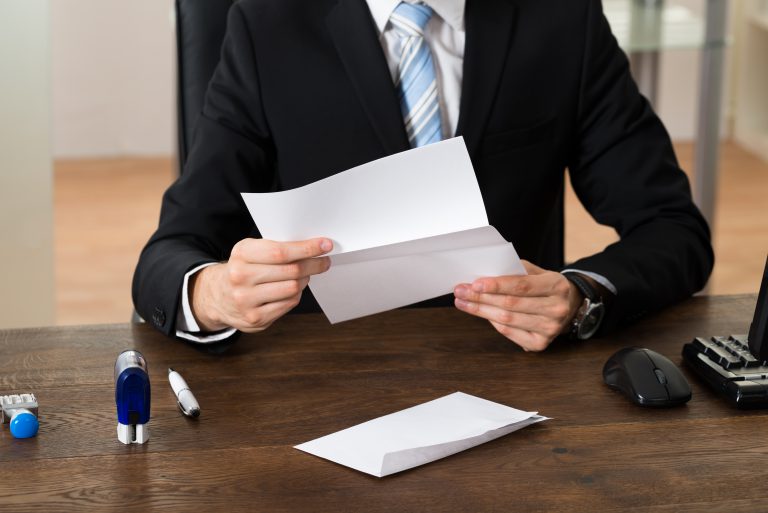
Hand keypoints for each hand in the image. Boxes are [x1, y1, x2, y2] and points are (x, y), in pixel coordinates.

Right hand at [190, 237, 332, 332]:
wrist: (217, 296)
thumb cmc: (243, 269)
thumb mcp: (251, 251)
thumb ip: (276, 248)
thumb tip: (313, 247)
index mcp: (242, 254)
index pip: (281, 251)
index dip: (307, 248)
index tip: (325, 245)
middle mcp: (241, 276)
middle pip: (291, 270)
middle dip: (313, 264)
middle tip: (323, 262)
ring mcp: (247, 300)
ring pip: (292, 288)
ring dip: (304, 280)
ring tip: (304, 275)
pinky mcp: (255, 318)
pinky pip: (288, 304)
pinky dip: (296, 295)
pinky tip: (292, 289)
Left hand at [453, 260, 583, 350]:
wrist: (567, 305)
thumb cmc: (543, 286)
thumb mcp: (536, 272)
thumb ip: (515, 271)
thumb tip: (484, 274)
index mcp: (556, 286)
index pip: (522, 286)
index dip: (496, 285)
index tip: (474, 283)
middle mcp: (557, 309)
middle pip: (511, 304)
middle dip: (481, 298)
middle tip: (460, 291)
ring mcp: (550, 329)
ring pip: (507, 320)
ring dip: (480, 311)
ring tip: (463, 302)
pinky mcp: (540, 344)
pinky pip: (509, 332)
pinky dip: (493, 322)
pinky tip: (481, 313)